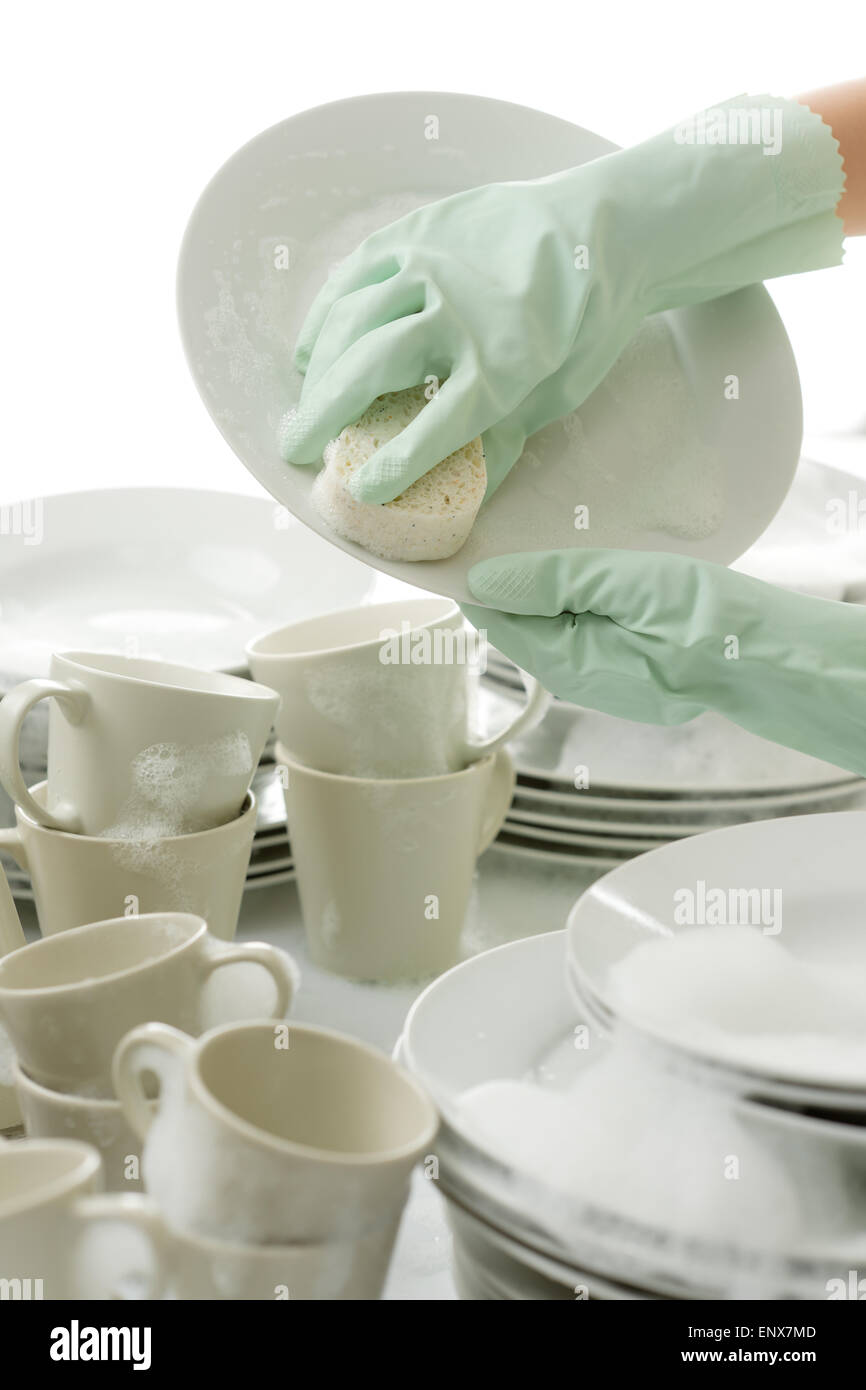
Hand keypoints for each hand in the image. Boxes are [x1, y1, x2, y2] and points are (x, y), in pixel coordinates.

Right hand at [280, 96, 842, 506]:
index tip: (361, 490)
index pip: (437, 426)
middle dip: (325, 414)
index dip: (396, 464)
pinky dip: (326, 313)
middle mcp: (462, 312)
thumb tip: (455, 487)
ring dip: (319, 367)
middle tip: (296, 447)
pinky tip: (314, 345)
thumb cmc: (584, 322)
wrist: (604, 226)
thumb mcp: (556, 394)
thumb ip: (501, 436)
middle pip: (373, 368)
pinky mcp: (417, 232)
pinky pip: (354, 274)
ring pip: (353, 318)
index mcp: (507, 365)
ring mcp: (434, 265)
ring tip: (306, 402)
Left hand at [463, 548, 865, 776]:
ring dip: (539, 590)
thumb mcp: (622, 585)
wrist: (768, 655)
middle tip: (494, 521)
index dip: (472, 577)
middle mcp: (574, 679)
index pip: (493, 617)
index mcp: (563, 661)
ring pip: (550, 627)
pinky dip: (573, 603)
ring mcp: (603, 680)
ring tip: (535, 537)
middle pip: (517, 622)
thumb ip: (549, 584)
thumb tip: (481, 584)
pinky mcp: (628, 671)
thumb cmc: (702, 618)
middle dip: (504, 580)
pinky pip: (582, 634)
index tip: (457, 536)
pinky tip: (585, 572)